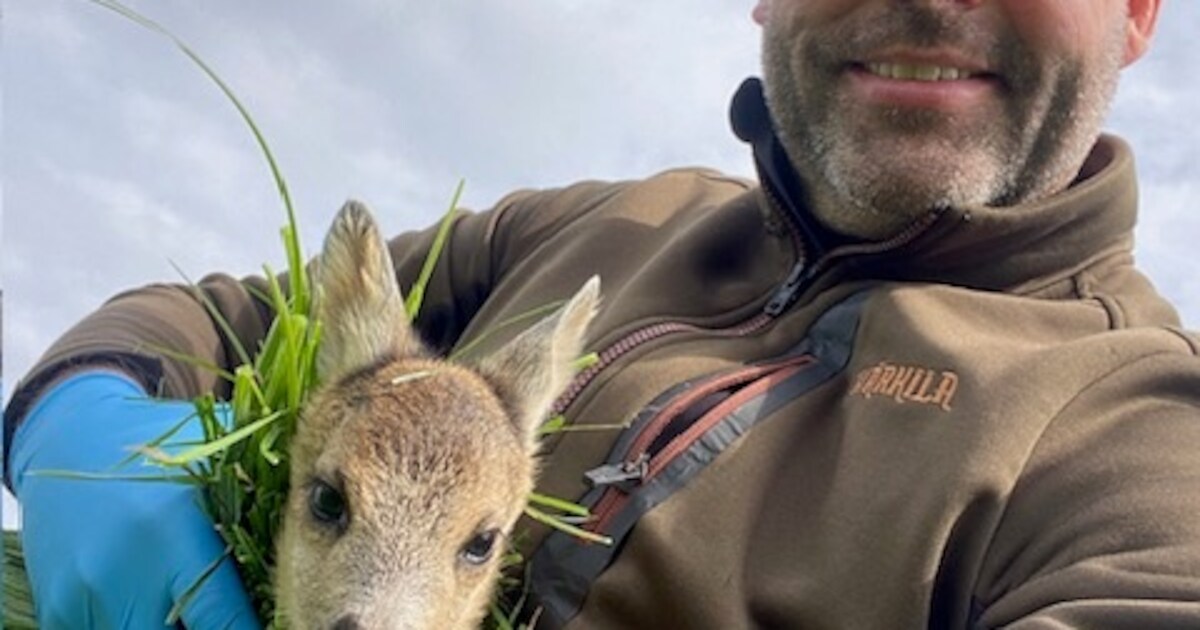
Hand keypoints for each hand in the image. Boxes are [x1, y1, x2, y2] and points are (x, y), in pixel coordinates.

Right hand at [11, 371, 259, 628]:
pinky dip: (132, 620)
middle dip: (211, 625)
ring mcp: (86, 594)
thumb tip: (320, 523)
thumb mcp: (218, 455)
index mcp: (176, 535)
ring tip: (191, 597)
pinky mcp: (58, 606)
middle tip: (235, 608)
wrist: (71, 434)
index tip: (281, 623)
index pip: (226, 619)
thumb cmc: (165, 442)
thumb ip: (267, 489)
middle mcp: (126, 571)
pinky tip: (152, 598)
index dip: (255, 628)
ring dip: (173, 624)